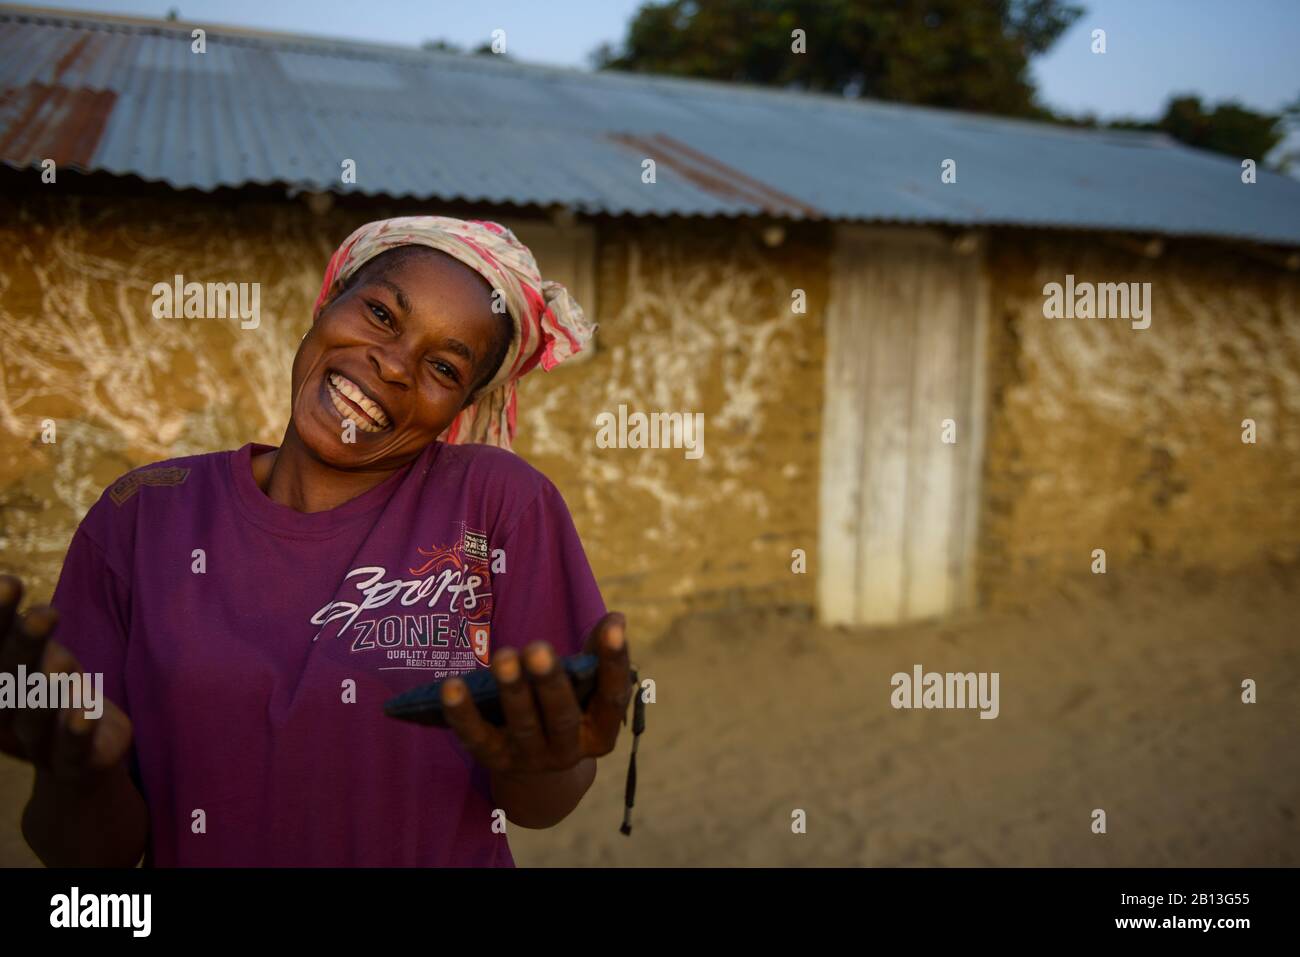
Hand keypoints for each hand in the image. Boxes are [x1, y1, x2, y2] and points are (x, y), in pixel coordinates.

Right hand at [0, 574, 133, 779]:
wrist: (78, 765)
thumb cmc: (53, 694)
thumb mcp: (39, 659)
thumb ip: (24, 628)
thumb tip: (5, 580)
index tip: (10, 581)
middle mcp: (8, 711)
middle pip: (11, 677)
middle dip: (24, 645)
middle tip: (44, 616)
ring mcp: (39, 740)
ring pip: (37, 715)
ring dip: (49, 689)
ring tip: (63, 662)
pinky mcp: (74, 762)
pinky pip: (72, 749)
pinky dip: (75, 732)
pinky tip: (83, 715)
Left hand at [441, 611, 631, 773]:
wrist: (535, 769)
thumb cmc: (565, 709)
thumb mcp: (586, 686)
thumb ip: (597, 652)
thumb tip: (616, 618)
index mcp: (601, 732)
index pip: (612, 697)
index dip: (614, 662)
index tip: (614, 628)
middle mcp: (569, 752)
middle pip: (562, 718)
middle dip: (549, 682)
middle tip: (538, 649)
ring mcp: (531, 760)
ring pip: (522, 726)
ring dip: (512, 692)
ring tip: (503, 657)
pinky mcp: (496, 761)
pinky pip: (477, 738)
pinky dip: (462, 713)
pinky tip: (451, 685)